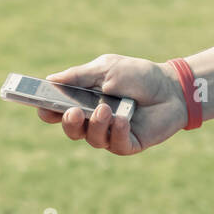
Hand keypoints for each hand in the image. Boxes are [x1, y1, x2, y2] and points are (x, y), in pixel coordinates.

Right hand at [40, 54, 185, 155]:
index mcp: (83, 101)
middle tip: (73, 112)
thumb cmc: (138, 75)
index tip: (41, 105)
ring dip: (97, 125)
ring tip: (105, 110)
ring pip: (93, 139)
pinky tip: (123, 119)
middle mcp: (94, 120)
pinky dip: (117, 132)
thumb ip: (80, 76)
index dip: (47, 110)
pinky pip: (116, 144)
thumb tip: (50, 80)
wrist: (172, 87)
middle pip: (71, 130)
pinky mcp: (129, 144)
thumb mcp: (106, 69)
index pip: (57, 111)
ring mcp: (111, 134)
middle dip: (69, 122)